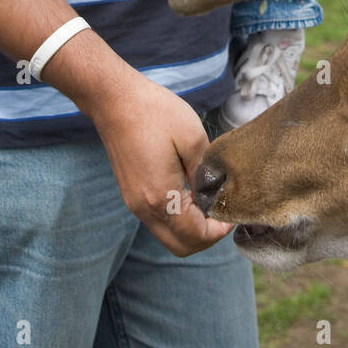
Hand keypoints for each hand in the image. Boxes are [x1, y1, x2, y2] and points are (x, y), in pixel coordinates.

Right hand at [89, 74, 234, 256]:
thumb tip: (217, 196)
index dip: (220, 230)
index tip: (232, 210)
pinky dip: (178, 217)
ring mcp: (135, 204)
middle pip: (182, 246)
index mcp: (161, 197)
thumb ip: (207, 174)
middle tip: (222, 209)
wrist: (115, 101)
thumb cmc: (155, 113)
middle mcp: (144, 208)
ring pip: (169, 235)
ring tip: (207, 199)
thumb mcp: (193, 137)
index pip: (197, 236)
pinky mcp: (131, 195)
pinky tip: (190, 192)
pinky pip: (159, 221)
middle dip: (207, 236)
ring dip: (192, 228)